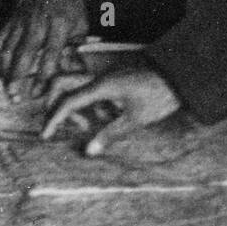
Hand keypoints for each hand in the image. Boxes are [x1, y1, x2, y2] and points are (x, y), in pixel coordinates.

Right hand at [0, 0, 88, 102]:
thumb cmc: (69, 3)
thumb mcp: (81, 22)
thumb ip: (77, 46)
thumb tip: (74, 69)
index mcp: (59, 26)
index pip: (49, 56)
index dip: (43, 76)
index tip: (39, 93)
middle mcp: (37, 26)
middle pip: (24, 56)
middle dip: (18, 79)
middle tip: (16, 98)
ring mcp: (21, 24)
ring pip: (9, 51)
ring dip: (6, 73)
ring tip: (7, 90)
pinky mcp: (10, 21)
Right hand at [41, 68, 181, 156]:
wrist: (181, 75)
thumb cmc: (160, 96)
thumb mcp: (135, 119)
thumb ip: (109, 134)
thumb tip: (88, 151)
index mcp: (101, 86)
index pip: (68, 101)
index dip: (53, 118)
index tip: (45, 135)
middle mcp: (100, 77)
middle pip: (63, 84)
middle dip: (55, 104)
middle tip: (61, 126)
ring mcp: (107, 75)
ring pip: (78, 87)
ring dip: (76, 106)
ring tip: (89, 126)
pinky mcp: (115, 78)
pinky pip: (93, 89)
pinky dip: (92, 104)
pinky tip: (107, 117)